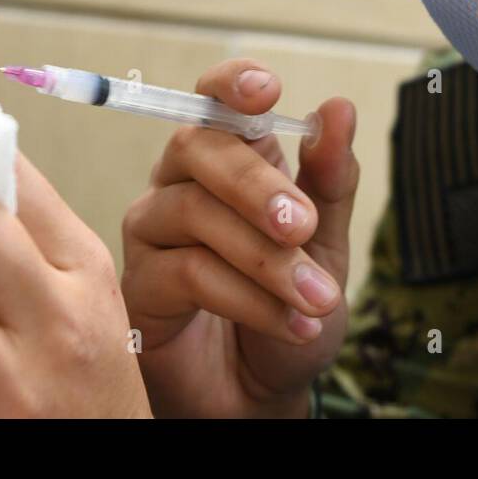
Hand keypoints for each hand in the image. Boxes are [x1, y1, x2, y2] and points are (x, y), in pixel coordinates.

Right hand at [121, 59, 359, 416]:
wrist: (263, 394)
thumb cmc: (286, 308)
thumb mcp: (327, 244)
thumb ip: (331, 179)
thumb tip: (338, 107)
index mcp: (232, 161)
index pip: (216, 101)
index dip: (232, 84)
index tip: (266, 90)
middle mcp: (183, 183)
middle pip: (198, 147)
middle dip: (257, 183)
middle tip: (302, 225)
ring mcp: (154, 229)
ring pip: (194, 211)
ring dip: (264, 257)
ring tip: (316, 297)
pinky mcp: (139, 282)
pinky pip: (187, 272)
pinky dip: (249, 298)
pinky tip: (290, 324)